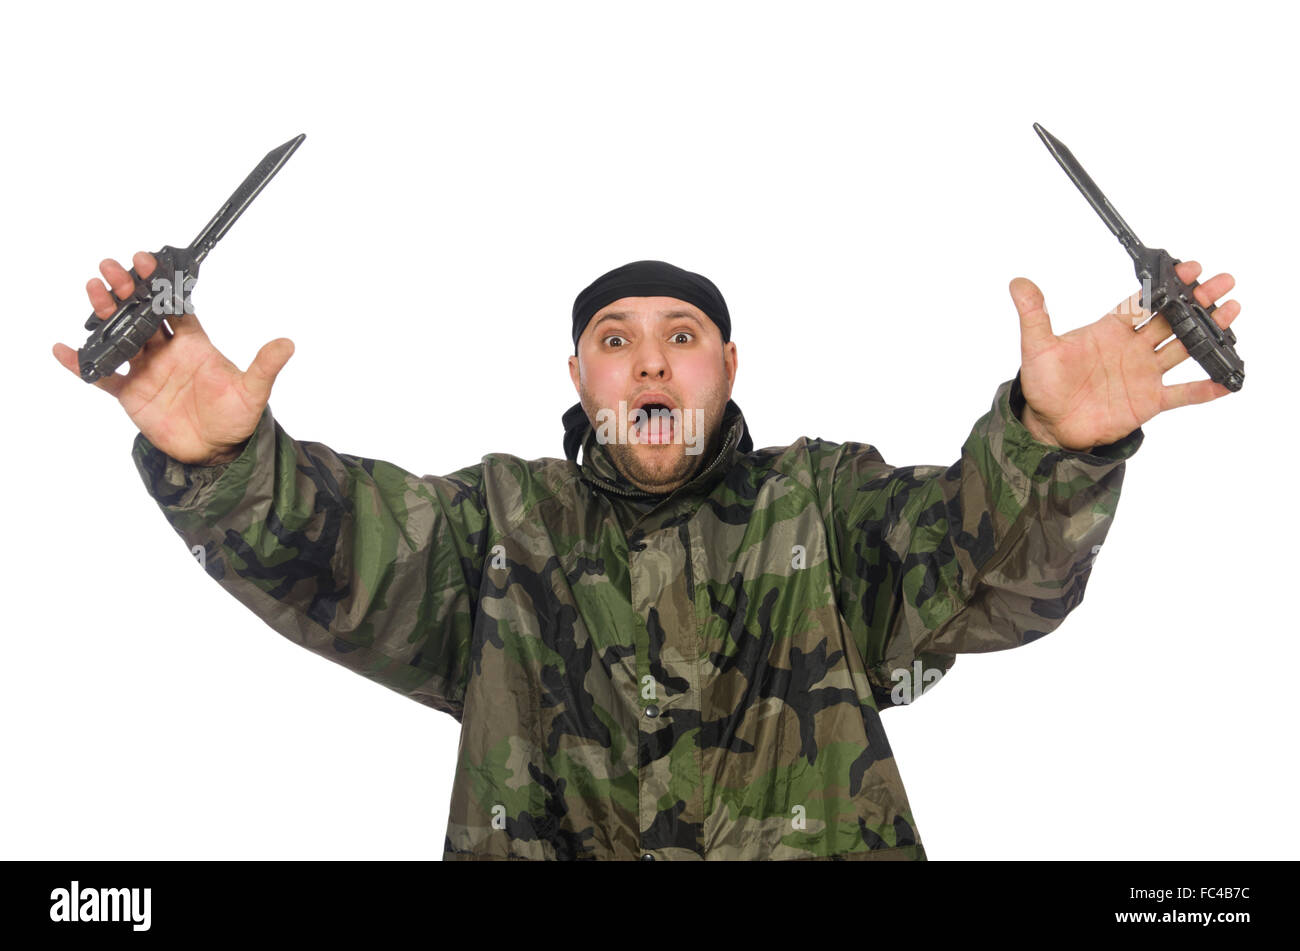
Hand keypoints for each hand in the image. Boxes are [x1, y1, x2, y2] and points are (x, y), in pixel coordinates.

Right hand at [53, 251, 294, 464]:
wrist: (218, 452)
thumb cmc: (236, 417)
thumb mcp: (253, 391)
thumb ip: (264, 366)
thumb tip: (288, 344)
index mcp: (194, 343)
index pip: (174, 305)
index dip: (161, 283)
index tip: (147, 261)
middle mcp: (166, 352)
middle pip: (142, 313)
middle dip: (127, 289)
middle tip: (112, 268)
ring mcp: (146, 370)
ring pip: (120, 335)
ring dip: (105, 314)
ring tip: (93, 290)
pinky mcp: (131, 393)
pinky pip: (101, 375)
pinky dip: (82, 364)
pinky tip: (63, 349)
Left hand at [1009, 261, 1239, 450]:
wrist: (1048, 425)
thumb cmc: (1042, 385)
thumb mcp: (1036, 347)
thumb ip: (1033, 315)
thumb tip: (1017, 284)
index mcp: (1110, 329)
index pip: (1143, 300)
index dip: (1166, 285)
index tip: (1188, 268)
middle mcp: (1131, 347)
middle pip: (1172, 318)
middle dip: (1198, 300)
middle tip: (1221, 283)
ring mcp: (1143, 373)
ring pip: (1183, 347)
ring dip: (1208, 332)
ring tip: (1231, 312)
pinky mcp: (1148, 401)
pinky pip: (1182, 393)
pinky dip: (1203, 388)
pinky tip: (1225, 380)